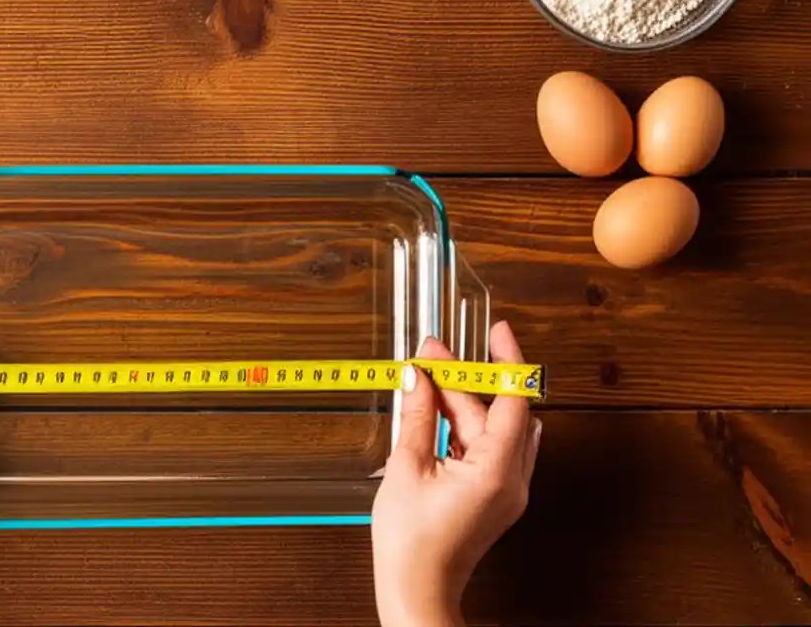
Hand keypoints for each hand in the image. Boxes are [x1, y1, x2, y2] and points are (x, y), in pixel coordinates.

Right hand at [371, 322, 541, 626]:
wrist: (416, 590)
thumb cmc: (412, 544)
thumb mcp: (407, 467)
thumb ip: (418, 415)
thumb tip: (419, 376)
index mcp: (497, 471)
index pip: (514, 400)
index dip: (507, 360)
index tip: (498, 331)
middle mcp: (512, 480)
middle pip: (499, 413)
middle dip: (467, 381)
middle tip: (433, 355)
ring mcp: (507, 491)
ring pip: (495, 431)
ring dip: (467, 403)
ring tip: (432, 380)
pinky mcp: (495, 498)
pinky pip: (491, 450)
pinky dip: (467, 427)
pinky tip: (439, 414)